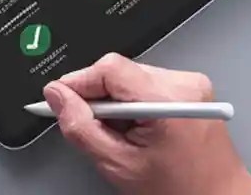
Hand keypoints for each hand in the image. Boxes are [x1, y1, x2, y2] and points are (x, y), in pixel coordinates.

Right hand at [44, 54, 250, 194]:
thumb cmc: (180, 189)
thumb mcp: (119, 164)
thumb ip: (82, 128)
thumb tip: (58, 97)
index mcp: (168, 99)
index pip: (110, 68)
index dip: (77, 81)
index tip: (57, 97)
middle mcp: (184, 83)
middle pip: (121, 71)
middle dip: (98, 96)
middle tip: (91, 127)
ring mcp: (192, 84)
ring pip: (133, 76)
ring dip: (117, 101)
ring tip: (122, 134)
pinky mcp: (193, 89)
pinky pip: (150, 83)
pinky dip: (135, 102)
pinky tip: (139, 128)